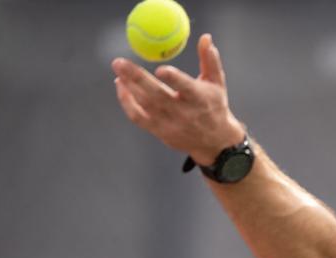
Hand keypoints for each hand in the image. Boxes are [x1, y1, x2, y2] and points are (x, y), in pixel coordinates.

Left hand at [112, 33, 244, 165]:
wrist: (214, 141)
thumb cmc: (214, 105)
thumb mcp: (217, 83)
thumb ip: (209, 59)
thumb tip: (205, 37)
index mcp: (199, 99)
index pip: (186, 88)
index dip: (174, 79)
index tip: (161, 69)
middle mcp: (184, 113)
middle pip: (157, 95)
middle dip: (136, 78)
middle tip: (119, 62)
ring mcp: (170, 124)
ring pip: (144, 105)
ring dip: (129, 86)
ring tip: (119, 68)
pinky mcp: (159, 131)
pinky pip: (137, 117)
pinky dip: (126, 101)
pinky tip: (121, 85)